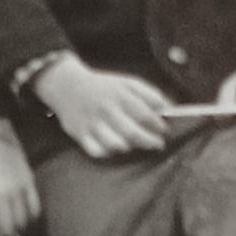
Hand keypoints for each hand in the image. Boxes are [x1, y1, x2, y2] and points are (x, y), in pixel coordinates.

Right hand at [37, 57, 169, 158]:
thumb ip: (149, 94)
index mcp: (119, 96)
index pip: (145, 115)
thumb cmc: (103, 87)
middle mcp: (106, 110)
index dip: (157, 125)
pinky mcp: (80, 135)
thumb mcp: (127, 82)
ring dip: (129, 147)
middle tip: (157, 145)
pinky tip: (114, 148)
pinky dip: (108, 153)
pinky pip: (97, 151)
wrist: (68, 86)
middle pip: (133, 133)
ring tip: (134, 144)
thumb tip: (167, 108)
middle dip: (149, 142)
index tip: (163, 130)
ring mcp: (92, 124)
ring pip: (115, 144)